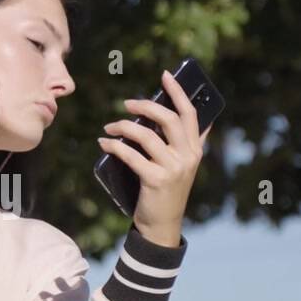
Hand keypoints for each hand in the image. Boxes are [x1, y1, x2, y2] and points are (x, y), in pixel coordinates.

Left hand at [98, 70, 211, 246]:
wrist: (162, 225)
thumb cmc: (167, 192)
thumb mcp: (181, 167)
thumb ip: (186, 144)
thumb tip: (186, 118)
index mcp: (195, 150)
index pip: (190, 114)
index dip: (178, 93)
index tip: (165, 75)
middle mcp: (188, 157)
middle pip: (168, 119)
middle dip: (145, 106)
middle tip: (126, 103)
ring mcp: (173, 168)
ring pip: (146, 135)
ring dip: (123, 127)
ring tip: (109, 127)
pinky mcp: (156, 180)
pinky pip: (131, 155)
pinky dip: (114, 146)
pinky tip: (104, 143)